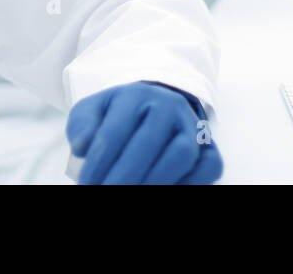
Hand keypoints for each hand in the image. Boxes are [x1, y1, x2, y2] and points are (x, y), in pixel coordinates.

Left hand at [66, 81, 221, 183]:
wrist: (155, 107)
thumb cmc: (117, 116)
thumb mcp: (93, 112)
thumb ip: (82, 127)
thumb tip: (82, 147)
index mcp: (135, 95)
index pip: (115, 131)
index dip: (99, 163)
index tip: (86, 185)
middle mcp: (168, 106)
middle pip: (148, 143)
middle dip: (125, 176)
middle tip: (105, 194)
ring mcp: (192, 125)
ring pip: (182, 154)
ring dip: (157, 182)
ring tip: (131, 197)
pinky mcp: (209, 147)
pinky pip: (209, 167)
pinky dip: (191, 184)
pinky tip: (165, 191)